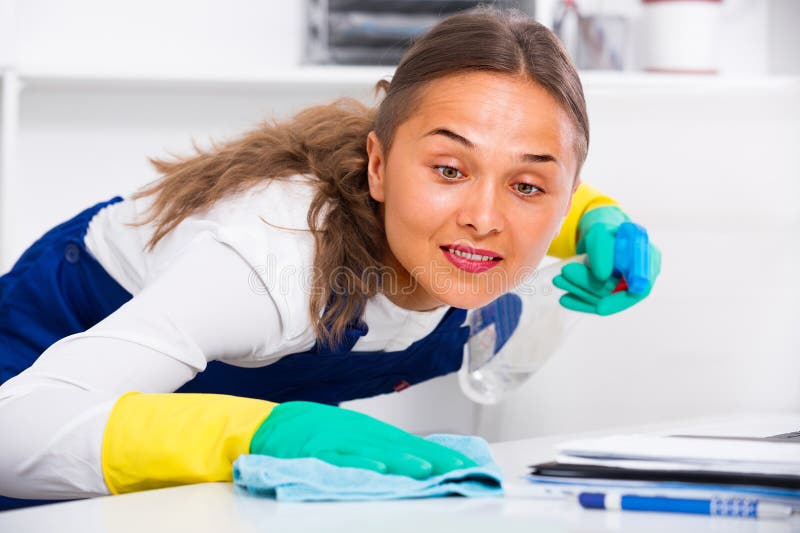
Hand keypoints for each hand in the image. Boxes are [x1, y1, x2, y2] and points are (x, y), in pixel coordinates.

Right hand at [250, 401, 476, 478]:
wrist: (270, 425)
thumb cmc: (312, 431)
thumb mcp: (349, 435)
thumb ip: (377, 447)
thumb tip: (413, 459)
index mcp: (368, 430)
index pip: (411, 442)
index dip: (438, 453)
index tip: (465, 464)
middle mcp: (358, 433)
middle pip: (401, 446)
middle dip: (432, 458)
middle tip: (460, 469)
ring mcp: (339, 441)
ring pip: (376, 452)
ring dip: (403, 460)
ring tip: (427, 469)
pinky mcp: (318, 452)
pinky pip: (343, 460)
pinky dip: (361, 464)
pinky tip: (379, 469)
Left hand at [554, 206, 661, 314]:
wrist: (603, 235)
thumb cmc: (605, 231)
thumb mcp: (601, 232)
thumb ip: (603, 250)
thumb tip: (602, 276)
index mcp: (648, 256)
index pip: (640, 285)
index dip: (620, 300)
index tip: (600, 308)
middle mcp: (643, 273)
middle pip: (617, 290)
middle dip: (587, 286)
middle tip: (560, 278)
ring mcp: (630, 284)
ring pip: (605, 296)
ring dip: (579, 290)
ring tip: (557, 281)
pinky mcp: (615, 291)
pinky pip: (599, 300)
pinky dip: (581, 300)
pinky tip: (565, 299)